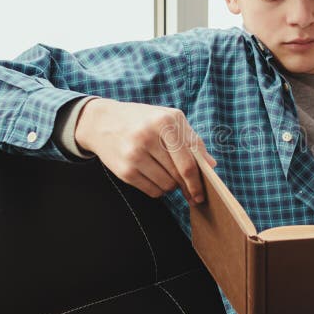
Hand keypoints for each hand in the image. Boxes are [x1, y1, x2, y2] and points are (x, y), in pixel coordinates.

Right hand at [74, 98, 215, 202]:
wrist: (102, 122)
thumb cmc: (143, 120)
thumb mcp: (169, 119)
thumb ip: (192, 140)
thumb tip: (211, 165)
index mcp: (165, 122)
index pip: (188, 161)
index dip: (197, 182)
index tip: (202, 194)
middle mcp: (148, 137)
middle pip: (178, 176)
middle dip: (186, 185)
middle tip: (189, 189)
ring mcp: (134, 155)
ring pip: (166, 186)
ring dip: (171, 186)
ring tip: (166, 173)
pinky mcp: (124, 170)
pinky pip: (151, 191)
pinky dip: (158, 189)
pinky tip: (154, 177)